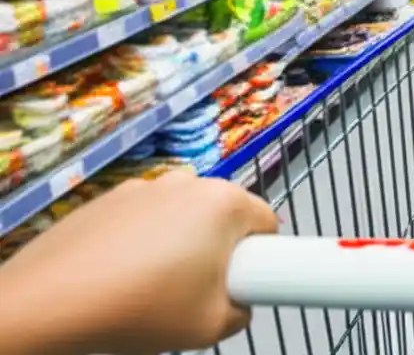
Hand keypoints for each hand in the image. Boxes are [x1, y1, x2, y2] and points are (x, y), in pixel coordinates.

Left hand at [0, 169, 275, 354]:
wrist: (48, 305)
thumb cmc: (136, 310)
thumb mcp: (213, 326)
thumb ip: (241, 311)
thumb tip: (236, 304)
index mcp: (224, 203)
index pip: (268, 223)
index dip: (263, 257)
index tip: (242, 282)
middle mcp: (187, 183)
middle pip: (224, 216)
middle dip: (219, 250)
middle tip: (198, 293)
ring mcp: (144, 187)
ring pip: (183, 217)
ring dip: (181, 245)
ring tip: (153, 289)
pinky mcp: (107, 199)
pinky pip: (143, 219)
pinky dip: (141, 243)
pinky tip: (121, 278)